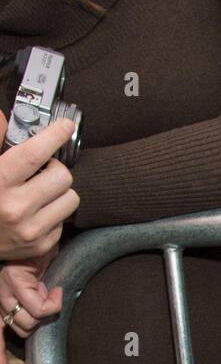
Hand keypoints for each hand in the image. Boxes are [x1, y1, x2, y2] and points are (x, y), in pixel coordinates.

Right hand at [0, 111, 79, 259]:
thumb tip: (3, 117)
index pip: (34, 153)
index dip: (54, 136)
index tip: (65, 126)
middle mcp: (17, 208)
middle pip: (62, 176)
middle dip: (56, 168)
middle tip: (44, 169)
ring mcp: (31, 230)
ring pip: (70, 199)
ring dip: (60, 192)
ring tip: (43, 191)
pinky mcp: (41, 246)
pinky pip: (64, 221)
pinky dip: (54, 213)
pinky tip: (38, 211)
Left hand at [0, 251, 62, 363]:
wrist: (42, 236)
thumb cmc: (41, 260)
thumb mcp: (39, 290)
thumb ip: (38, 305)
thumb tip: (46, 319)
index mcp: (2, 301)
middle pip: (22, 329)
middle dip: (40, 321)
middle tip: (48, 300)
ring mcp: (3, 287)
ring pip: (30, 320)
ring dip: (47, 310)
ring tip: (50, 292)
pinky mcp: (13, 279)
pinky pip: (38, 308)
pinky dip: (53, 302)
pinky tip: (54, 289)